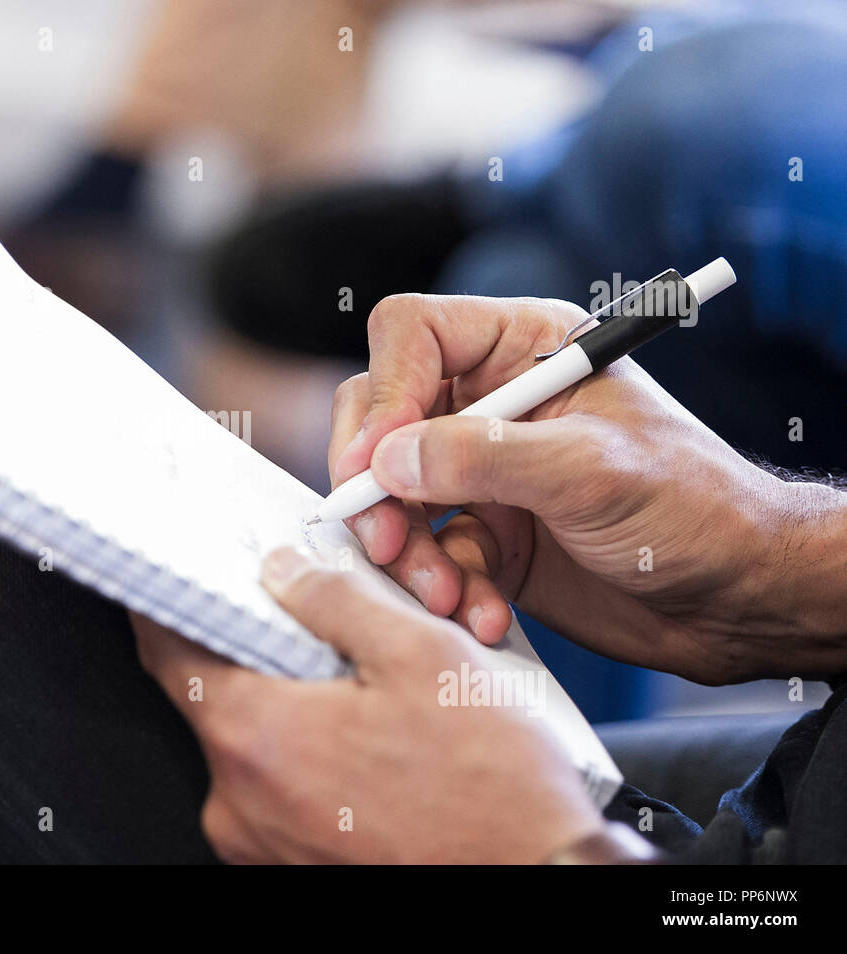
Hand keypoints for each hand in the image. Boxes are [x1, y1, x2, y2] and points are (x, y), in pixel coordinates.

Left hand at [131, 546, 609, 863]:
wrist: (543, 880)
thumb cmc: (493, 792)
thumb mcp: (420, 658)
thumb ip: (335, 603)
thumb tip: (283, 571)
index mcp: (257, 738)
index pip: (168, 651)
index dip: (171, 603)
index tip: (183, 577)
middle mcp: (241, 803)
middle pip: (214, 699)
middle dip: (253, 655)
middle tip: (308, 631)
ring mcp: (263, 845)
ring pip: (253, 747)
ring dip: (288, 712)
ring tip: (360, 696)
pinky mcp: (293, 867)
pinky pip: (279, 794)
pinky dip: (308, 761)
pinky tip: (368, 748)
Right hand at [331, 293, 846, 683]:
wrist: (735, 598)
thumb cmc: (694, 509)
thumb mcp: (589, 471)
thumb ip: (482, 456)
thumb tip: (386, 458)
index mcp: (525, 348)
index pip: (413, 335)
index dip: (385, 392)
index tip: (374, 462)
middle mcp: (492, 402)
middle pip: (382, 417)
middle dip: (376, 485)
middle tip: (385, 539)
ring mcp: (482, 470)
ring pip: (392, 494)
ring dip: (409, 551)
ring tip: (448, 594)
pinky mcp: (483, 533)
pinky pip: (427, 552)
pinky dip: (446, 587)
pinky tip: (484, 612)